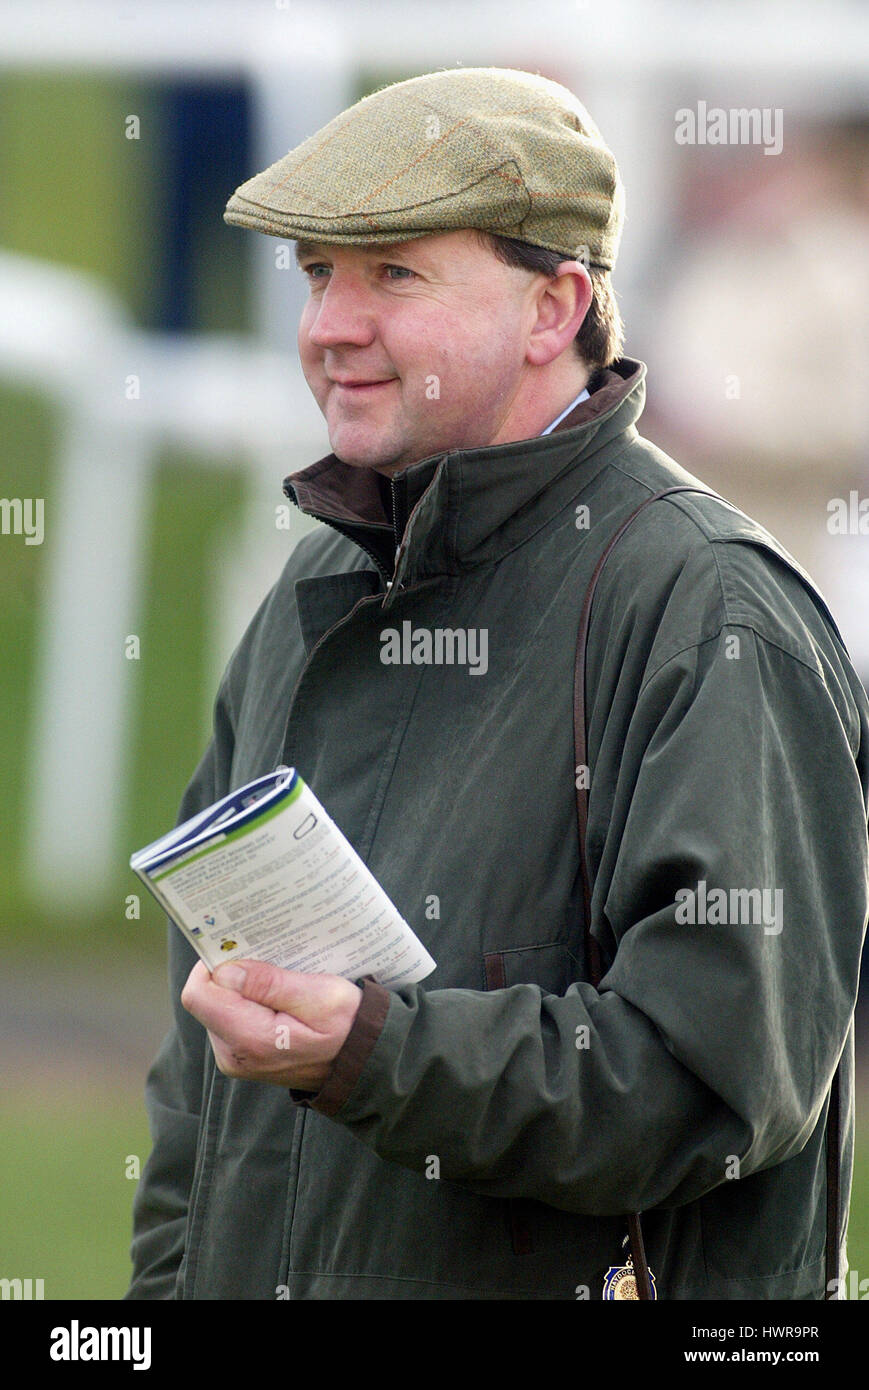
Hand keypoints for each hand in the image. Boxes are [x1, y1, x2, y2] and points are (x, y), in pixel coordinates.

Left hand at [181, 959, 362, 1091]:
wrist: (361, 1063)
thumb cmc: (347, 1026)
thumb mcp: (319, 997)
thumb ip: (270, 984)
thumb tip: (225, 970)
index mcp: (250, 1039)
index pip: (198, 994)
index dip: (213, 964)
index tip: (242, 949)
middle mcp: (233, 1053)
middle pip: (208, 997)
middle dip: (233, 974)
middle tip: (272, 965)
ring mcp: (235, 1057)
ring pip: (218, 1004)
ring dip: (243, 988)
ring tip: (281, 984)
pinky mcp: (240, 1055)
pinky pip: (230, 1016)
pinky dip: (249, 1001)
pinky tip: (278, 997)